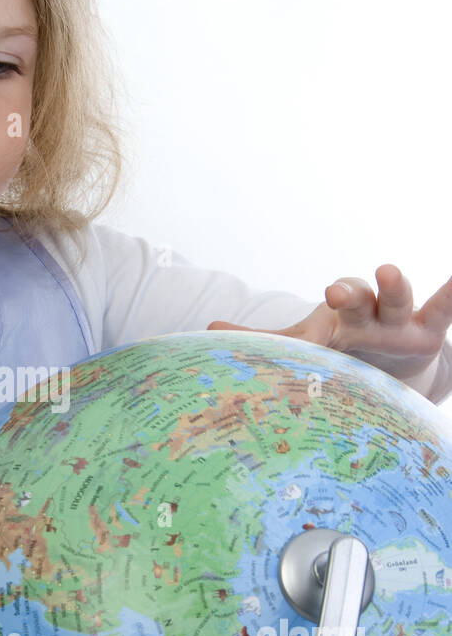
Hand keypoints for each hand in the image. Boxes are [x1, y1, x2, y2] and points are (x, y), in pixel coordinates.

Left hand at [207, 264, 451, 385]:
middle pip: (357, 297)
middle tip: (333, 291)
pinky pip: (441, 308)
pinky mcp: (426, 331)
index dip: (317, 315)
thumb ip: (265, 340)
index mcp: (334, 316)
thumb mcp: (308, 345)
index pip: (322, 311)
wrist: (389, 364)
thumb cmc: (341, 350)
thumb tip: (208, 331)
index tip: (318, 305)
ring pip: (396, 299)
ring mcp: (397, 320)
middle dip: (348, 293)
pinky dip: (451, 292)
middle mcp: (365, 312)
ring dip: (393, 286)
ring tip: (388, 271)